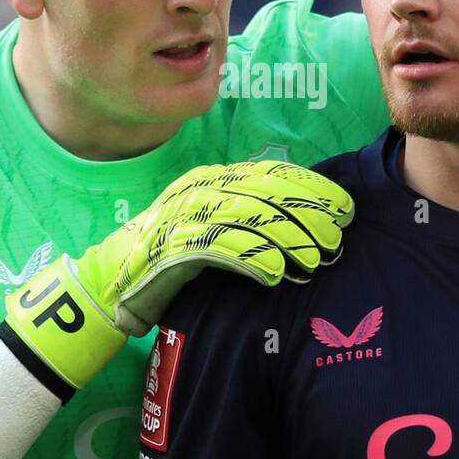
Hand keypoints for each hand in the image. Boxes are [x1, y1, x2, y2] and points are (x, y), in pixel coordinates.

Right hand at [0, 160, 354, 391]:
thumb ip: (251, 216)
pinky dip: (250, 259)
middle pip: (265, 193)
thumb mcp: (215, 226)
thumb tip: (307, 221)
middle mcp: (200, 189)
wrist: (113, 284)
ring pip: (246, 219)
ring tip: (315, 258)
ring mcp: (184, 216)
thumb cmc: (173, 258)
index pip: (271, 174)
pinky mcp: (173, 247)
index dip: (311, 188)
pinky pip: (218, 249)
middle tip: (337, 236)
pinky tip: (276, 274)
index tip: (344, 207)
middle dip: (307, 213)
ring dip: (286, 238)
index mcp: (214, 179)